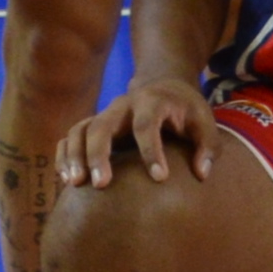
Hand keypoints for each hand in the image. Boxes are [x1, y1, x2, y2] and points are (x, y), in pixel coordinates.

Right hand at [58, 70, 218, 189]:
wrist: (163, 87)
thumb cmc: (186, 110)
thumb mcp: (204, 121)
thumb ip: (208, 146)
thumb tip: (201, 174)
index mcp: (152, 102)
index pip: (147, 125)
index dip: (152, 151)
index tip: (160, 178)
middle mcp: (122, 106)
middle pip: (102, 125)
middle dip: (98, 154)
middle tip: (101, 185)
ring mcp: (104, 114)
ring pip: (80, 130)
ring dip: (74, 156)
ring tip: (75, 184)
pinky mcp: (93, 125)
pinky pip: (70, 137)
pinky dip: (64, 156)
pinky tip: (65, 180)